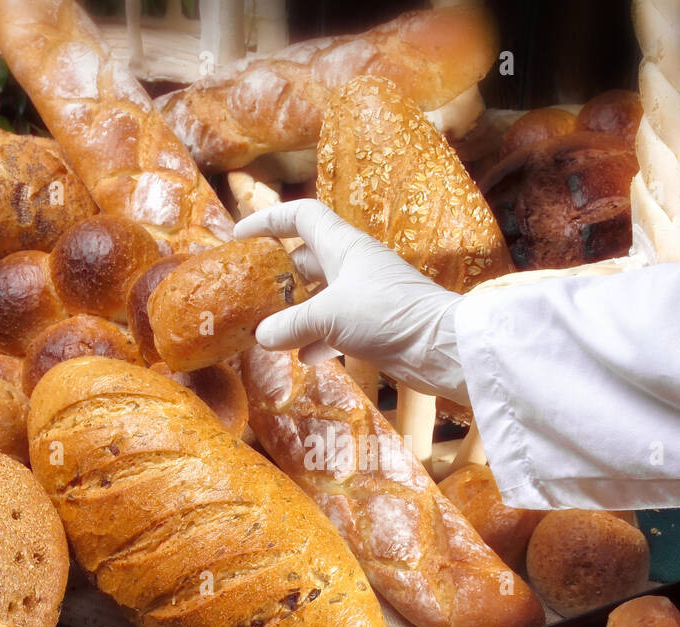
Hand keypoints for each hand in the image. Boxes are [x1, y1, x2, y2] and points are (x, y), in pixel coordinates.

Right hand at [233, 199, 468, 402]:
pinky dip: (318, 339)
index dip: (269, 220)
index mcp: (343, 245)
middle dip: (278, 275)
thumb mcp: (329, 316)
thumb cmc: (386, 314)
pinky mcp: (374, 325)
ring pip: (320, 297)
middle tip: (250, 293)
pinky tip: (304, 357)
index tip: (240, 236)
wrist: (439, 346)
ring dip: (296, 312)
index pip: (301, 216)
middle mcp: (353, 265)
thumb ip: (291, 324)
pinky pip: (336, 327)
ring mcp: (364, 295)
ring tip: (268, 331)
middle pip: (306, 259)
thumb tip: (261, 335)